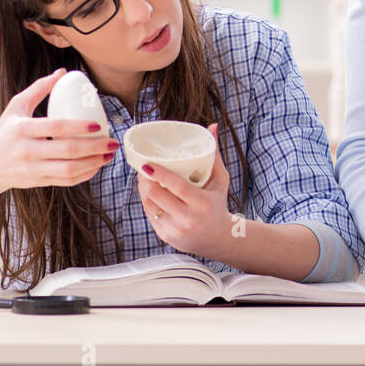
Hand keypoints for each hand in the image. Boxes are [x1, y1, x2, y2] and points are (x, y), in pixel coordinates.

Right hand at [0, 67, 118, 192]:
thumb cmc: (5, 133)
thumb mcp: (16, 107)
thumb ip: (38, 89)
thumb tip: (62, 73)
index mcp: (22, 129)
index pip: (54, 127)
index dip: (78, 126)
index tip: (97, 124)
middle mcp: (27, 151)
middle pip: (66, 150)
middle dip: (94, 147)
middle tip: (112, 141)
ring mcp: (33, 169)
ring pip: (68, 169)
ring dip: (93, 163)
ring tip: (109, 155)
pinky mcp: (38, 182)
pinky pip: (65, 181)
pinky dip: (84, 175)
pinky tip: (96, 166)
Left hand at [137, 122, 231, 258]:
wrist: (218, 239)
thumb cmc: (217, 203)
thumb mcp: (220, 180)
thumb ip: (213, 154)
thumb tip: (212, 126)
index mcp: (202, 203)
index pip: (176, 187)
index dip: (159, 174)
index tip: (146, 164)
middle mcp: (188, 218)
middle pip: (158, 195)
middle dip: (147, 180)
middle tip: (143, 167)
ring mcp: (175, 229)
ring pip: (150, 204)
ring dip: (144, 189)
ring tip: (143, 177)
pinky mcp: (165, 236)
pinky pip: (149, 214)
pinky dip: (147, 201)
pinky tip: (147, 191)